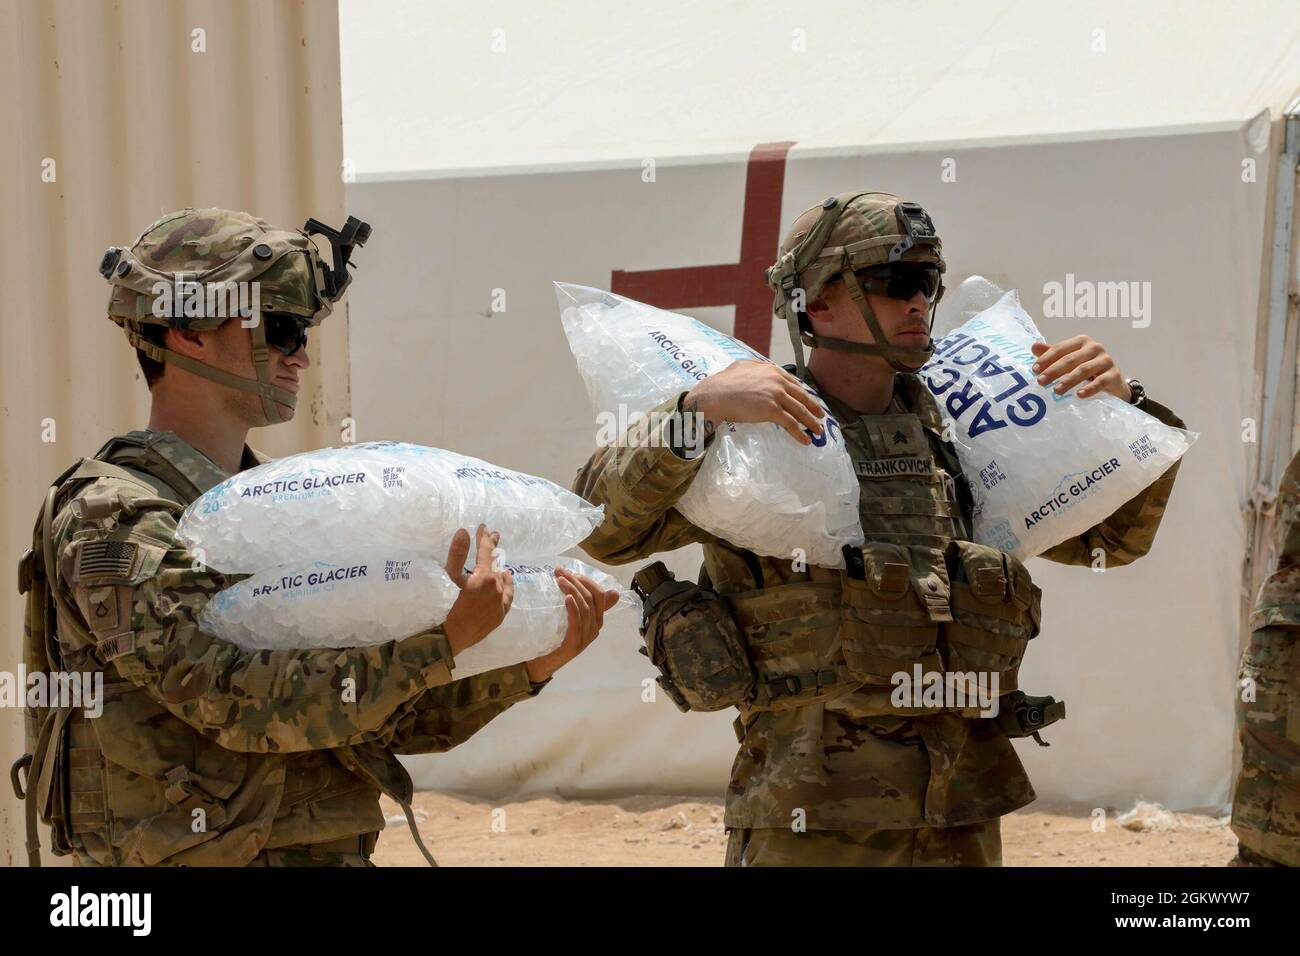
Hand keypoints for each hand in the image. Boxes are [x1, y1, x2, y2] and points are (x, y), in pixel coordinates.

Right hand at [442, 525, 513, 656]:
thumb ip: (457, 554)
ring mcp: (500, 601)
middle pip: (496, 563)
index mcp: (484, 577)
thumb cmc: (446, 607)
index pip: (486, 552)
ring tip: (497, 558)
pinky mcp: (501, 613)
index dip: (484, 538)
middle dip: (493, 548)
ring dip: (498, 566)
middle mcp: (496, 587)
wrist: (452, 637)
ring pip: (502, 578)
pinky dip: (507, 584)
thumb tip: (464, 532)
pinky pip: (508, 594)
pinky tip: (506, 578)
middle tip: (494, 535)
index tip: (483, 527)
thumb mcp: (449, 578)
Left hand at [524, 568, 619, 682]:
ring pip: (584, 607)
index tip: (568, 571)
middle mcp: (595, 629)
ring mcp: (586, 638)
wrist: (539, 664)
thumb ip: (580, 603)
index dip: (586, 580)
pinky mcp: (575, 644)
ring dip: (572, 590)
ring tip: (559, 581)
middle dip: (576, 582)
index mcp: (596, 621)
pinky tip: (566, 598)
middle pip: (591, 598)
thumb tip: (598, 587)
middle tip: (559, 572)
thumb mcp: (568, 617)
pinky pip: (577, 622)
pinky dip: (573, 608)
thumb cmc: (553, 638)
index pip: (600, 595)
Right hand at [683, 359, 824, 444]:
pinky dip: (799, 433)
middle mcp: (778, 381)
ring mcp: (776, 395)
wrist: (715, 394)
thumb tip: (760, 368)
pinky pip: (790, 424)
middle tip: (821, 416)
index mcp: (772, 370)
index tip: (810, 401)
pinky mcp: (772, 411)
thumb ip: (756, 367)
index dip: (804, 394)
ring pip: (800, 411)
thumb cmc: (724, 382)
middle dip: (814, 408)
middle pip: (801, 397)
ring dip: (811, 423)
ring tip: (818, 431)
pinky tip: (805, 440)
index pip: (794, 384)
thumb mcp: (743, 366)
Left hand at [1030, 336, 1130, 400]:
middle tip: (1040, 382)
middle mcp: (1094, 347)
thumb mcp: (1069, 360)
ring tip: (1056, 391)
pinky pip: (1100, 382)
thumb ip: (1053, 353)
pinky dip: (1089, 389)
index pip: (1060, 348)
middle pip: (1070, 359)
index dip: (1046, 359)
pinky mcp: (1114, 374)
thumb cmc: (1086, 368)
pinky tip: (1079, 395)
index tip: (1034, 370)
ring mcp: (1106, 360)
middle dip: (1054, 370)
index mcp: (1081, 341)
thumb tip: (1034, 346)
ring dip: (1068, 380)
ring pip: (1084, 369)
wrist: (1112, 381)